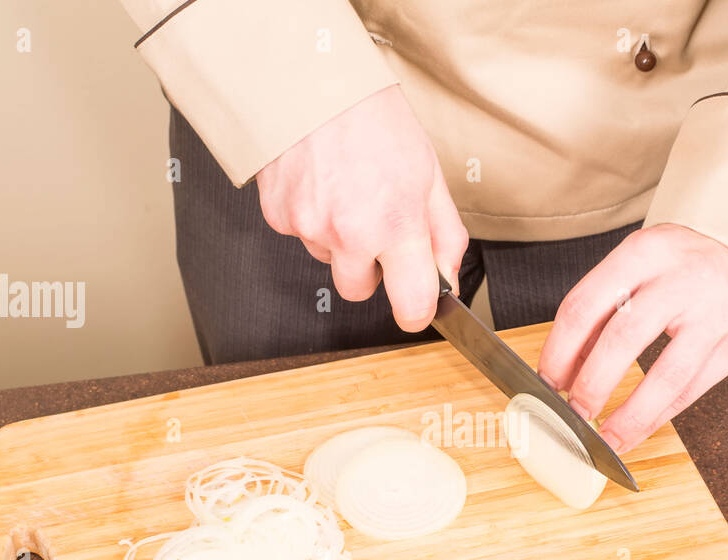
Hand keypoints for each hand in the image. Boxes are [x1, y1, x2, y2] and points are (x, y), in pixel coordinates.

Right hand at [255, 85, 467, 330]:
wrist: (314, 79)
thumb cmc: (374, 119)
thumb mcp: (428, 172)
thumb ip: (444, 233)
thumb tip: (448, 274)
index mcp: (396, 225)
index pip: (411, 305)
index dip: (417, 311)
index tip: (417, 307)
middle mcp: (350, 234)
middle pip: (359, 291)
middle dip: (370, 269)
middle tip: (376, 226)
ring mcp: (309, 227)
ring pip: (328, 259)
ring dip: (338, 239)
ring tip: (346, 190)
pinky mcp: (279, 216)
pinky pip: (301, 235)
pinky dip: (312, 217)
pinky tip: (321, 183)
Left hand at [538, 224, 727, 453]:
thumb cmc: (687, 259)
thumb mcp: (640, 262)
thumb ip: (604, 308)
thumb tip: (566, 367)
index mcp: (644, 253)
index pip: (586, 305)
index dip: (559, 350)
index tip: (546, 381)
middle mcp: (680, 281)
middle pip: (623, 339)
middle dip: (591, 384)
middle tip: (571, 411)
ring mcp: (713, 315)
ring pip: (665, 376)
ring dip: (629, 416)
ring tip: (604, 439)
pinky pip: (692, 391)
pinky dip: (658, 417)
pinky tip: (636, 432)